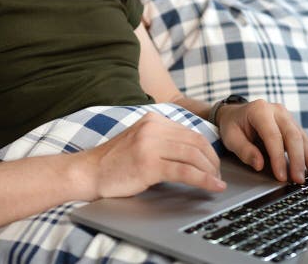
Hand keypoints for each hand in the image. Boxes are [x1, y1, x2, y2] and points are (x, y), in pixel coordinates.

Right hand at [83, 112, 225, 199]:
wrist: (88, 172)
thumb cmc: (114, 162)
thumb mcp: (141, 142)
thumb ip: (163, 141)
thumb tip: (193, 153)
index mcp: (153, 120)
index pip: (191, 132)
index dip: (208, 150)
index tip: (214, 164)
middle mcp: (153, 128)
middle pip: (196, 142)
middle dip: (212, 161)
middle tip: (219, 176)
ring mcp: (150, 145)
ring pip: (193, 156)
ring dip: (210, 171)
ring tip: (217, 183)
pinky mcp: (149, 164)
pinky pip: (185, 172)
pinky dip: (203, 180)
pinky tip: (213, 187)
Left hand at [217, 100, 307, 183]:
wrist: (236, 114)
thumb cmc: (233, 125)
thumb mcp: (231, 137)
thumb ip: (244, 150)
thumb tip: (260, 165)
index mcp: (260, 110)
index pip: (273, 136)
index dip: (278, 158)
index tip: (281, 176)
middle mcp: (277, 111)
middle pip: (293, 135)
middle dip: (298, 160)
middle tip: (299, 180)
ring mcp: (287, 117)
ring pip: (303, 138)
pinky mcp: (293, 125)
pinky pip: (305, 141)